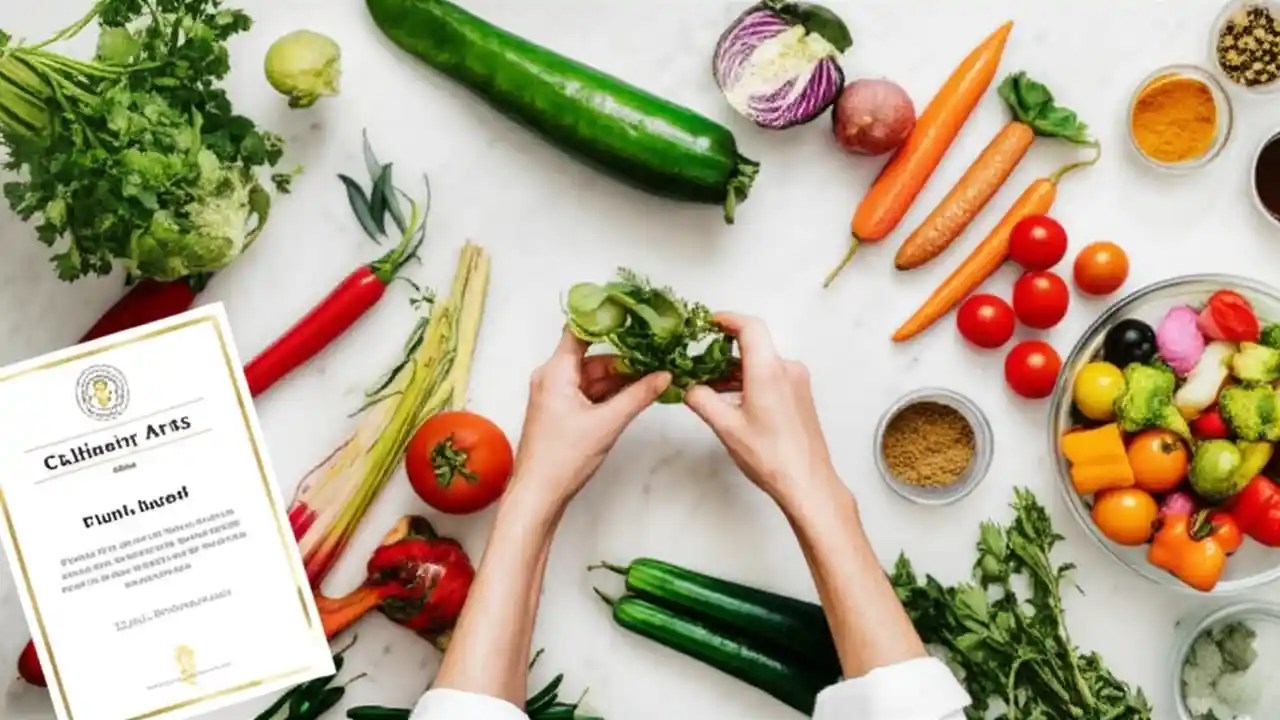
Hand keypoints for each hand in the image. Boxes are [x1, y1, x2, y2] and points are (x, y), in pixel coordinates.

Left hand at [511, 330, 670, 507]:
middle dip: (623, 355)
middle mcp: (551, 378)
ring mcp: (555, 395)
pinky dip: (610, 392)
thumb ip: (638, 396)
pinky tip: (634, 393)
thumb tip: (663, 376)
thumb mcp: (607, 424)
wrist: (538, 494)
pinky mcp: (561, 412)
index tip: (631, 311)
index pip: (579, 329)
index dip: (604, 318)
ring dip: (619, 376)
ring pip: (592, 375)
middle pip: (591, 355)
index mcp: (555, 372)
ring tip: (652, 373)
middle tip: (654, 351)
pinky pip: (588, 392)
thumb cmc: (561, 459)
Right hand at [684, 314, 839, 507]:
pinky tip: (734, 401)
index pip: (750, 327)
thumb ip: (702, 400)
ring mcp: (797, 383)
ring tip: (711, 387)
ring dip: (737, 370)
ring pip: (762, 363)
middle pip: (755, 346)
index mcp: (768, 370)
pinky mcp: (801, 396)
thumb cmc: (770, 456)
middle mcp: (787, 369)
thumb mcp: (726, 427)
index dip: (727, 319)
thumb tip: (690, 388)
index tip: (708, 323)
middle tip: (700, 361)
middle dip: (725, 351)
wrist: (807, 482)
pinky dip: (751, 381)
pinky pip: (773, 377)